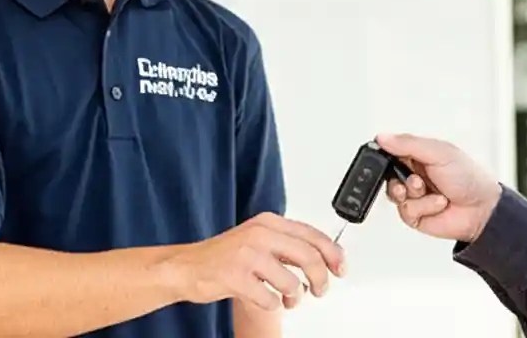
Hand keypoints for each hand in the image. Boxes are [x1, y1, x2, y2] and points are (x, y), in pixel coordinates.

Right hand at [169, 212, 344, 311]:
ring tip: (289, 298)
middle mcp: (260, 234)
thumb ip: (288, 244)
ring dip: (295, 296)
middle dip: (321, 278)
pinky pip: (270, 298)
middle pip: (308, 256)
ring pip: (291, 281)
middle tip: (321, 290)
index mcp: (269, 222)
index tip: (340, 268)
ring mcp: (247, 255)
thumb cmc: (225, 256)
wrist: (186, 266)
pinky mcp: (235, 277)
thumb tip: (325, 256)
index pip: (312, 235)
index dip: (333, 253)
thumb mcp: (258, 239)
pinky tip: (267, 300)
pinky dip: (274, 304)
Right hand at [376, 132, 502, 243]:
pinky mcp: (415, 214)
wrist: (482, 208)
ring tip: (431, 192)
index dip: (386, 156)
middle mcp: (413, 174)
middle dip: (400, 180)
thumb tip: (382, 137)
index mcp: (417, 155)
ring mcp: (413, 195)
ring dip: (415, 194)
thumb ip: (409, 144)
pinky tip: (439, 204)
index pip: (390, 152)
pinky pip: (406, 211)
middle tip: (417, 180)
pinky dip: (424, 208)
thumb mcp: (439, 152)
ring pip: (394, 195)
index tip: (389, 159)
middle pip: (387, 176)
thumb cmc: (468, 177)